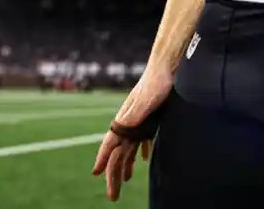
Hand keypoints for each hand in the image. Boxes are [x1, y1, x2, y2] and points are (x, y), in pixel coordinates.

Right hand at [91, 70, 173, 201]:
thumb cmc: (155, 83)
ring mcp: (139, 121)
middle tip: (113, 196)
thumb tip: (120, 129)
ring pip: (129, 149)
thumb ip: (133, 115)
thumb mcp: (144, 101)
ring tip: (124, 181)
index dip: (103, 161)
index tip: (97, 175)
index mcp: (124, 120)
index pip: (110, 145)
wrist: (166, 67)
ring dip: (125, 166)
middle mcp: (128, 123)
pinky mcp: (150, 118)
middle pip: (118, 153)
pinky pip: (142, 140)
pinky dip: (141, 151)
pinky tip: (143, 158)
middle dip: (114, 175)